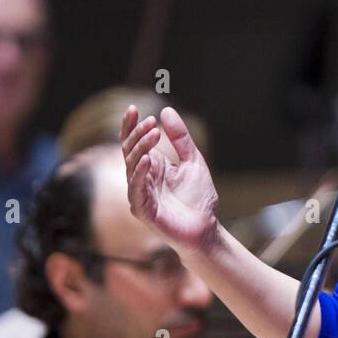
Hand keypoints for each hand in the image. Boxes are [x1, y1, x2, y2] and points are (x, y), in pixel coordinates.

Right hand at [120, 105, 219, 254]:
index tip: (133, 108)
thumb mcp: (193, 160)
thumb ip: (180, 138)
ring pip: (131, 167)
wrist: (207, 228)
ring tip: (154, 133)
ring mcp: (139, 195)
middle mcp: (140, 179)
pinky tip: (147, 160)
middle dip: (138, 134)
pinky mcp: (143, 210)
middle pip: (130, 151)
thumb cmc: (199, 197)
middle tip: (152, 122)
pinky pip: (136, 189)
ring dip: (141, 148)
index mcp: (150, 167)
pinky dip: (140, 173)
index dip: (130, 126)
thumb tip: (166, 110)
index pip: (133, 143)